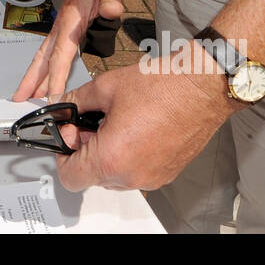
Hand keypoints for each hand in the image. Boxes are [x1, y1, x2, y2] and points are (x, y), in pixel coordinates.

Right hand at [14, 0, 125, 100]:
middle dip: (31, 80)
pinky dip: (44, 69)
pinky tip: (44, 79)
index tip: (52, 96)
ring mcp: (60, 30)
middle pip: (43, 58)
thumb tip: (111, 9)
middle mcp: (61, 27)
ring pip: (43, 57)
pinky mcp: (64, 31)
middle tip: (20, 98)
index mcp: (70, 20)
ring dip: (34, 77)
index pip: (61, 54)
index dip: (56, 77)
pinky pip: (51, 54)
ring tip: (27, 95)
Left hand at [55, 49, 233, 192]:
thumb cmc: (163, 86)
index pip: (70, 176)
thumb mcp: (105, 87)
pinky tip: (133, 128)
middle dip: (85, 149)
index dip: (62, 154)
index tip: (69, 136)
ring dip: (107, 153)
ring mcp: (151, 177)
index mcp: (112, 158)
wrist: (202, 86)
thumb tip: (63, 106)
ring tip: (115, 121)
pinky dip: (128, 155)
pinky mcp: (166, 173)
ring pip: (114, 176)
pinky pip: (135, 172)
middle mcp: (131, 175)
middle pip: (92, 176)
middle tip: (90, 121)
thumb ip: (75, 101)